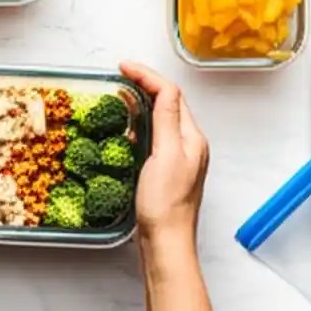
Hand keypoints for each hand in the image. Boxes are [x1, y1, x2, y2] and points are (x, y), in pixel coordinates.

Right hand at [122, 61, 208, 246]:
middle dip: (145, 85)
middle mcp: (189, 144)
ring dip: (142, 103)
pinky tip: (125, 131)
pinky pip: (155, 136)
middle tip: (119, 78)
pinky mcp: (166, 170)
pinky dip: (140, 125)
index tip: (124, 67)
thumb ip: (164, 120)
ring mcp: (179, 158)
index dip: (147, 76)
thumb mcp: (164, 155)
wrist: (166, 242)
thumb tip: (162, 89)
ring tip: (119, 97)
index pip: (171, 93)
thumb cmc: (165, 205)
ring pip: (161, 118)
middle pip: (169, 102)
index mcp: (191, 137)